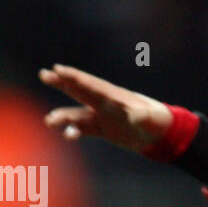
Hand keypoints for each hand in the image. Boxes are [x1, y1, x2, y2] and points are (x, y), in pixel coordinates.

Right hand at [39, 64, 172, 152]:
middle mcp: (105, 103)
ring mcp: (103, 116)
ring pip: (77, 113)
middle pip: (79, 90)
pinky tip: (67, 136)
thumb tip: (134, 115)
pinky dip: (74, 131)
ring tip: (49, 121)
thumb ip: (142, 115)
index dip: (74, 77)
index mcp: (115, 96)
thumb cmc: (160, 123)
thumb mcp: (153, 118)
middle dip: (62, 82)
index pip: (90, 84)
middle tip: (44, 74)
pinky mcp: (104, 129)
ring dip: (63, 116)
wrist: (163, 136)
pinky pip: (84, 129)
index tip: (58, 69)